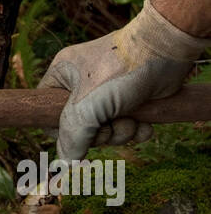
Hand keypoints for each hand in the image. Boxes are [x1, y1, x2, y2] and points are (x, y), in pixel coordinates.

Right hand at [38, 0, 209, 159]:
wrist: (165, 51)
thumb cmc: (121, 71)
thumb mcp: (88, 106)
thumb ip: (72, 136)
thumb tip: (66, 162)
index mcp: (63, 76)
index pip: (48, 111)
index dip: (60, 129)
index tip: (79, 134)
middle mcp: (82, 83)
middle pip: (80, 127)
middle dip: (100, 133)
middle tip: (111, 125)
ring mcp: (108, 92)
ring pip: (105, 130)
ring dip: (121, 132)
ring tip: (133, 119)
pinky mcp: (131, 99)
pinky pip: (126, 126)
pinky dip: (137, 129)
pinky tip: (146, 124)